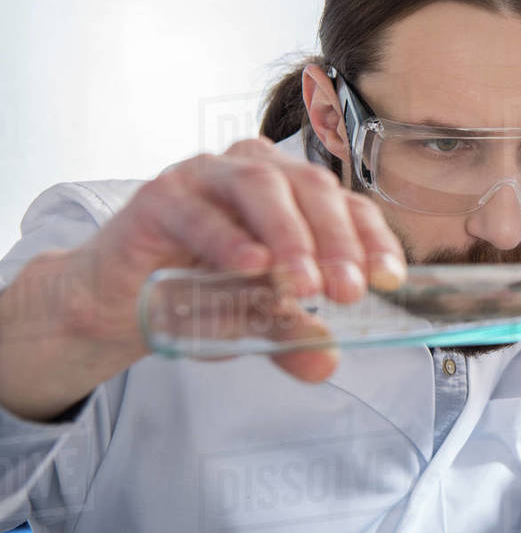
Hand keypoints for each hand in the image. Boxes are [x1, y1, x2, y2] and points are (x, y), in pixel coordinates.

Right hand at [4, 137, 405, 416]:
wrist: (120, 300)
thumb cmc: (199, 293)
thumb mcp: (256, 321)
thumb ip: (291, 335)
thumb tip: (325, 360)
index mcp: (295, 192)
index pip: (348, 205)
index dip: (372, 239)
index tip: (389, 278)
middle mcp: (257, 172)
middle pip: (312, 188)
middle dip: (336, 240)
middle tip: (348, 290)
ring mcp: (207, 177)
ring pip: (261, 188)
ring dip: (289, 236)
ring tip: (304, 283)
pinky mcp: (161, 197)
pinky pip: (198, 212)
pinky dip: (226, 238)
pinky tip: (248, 265)